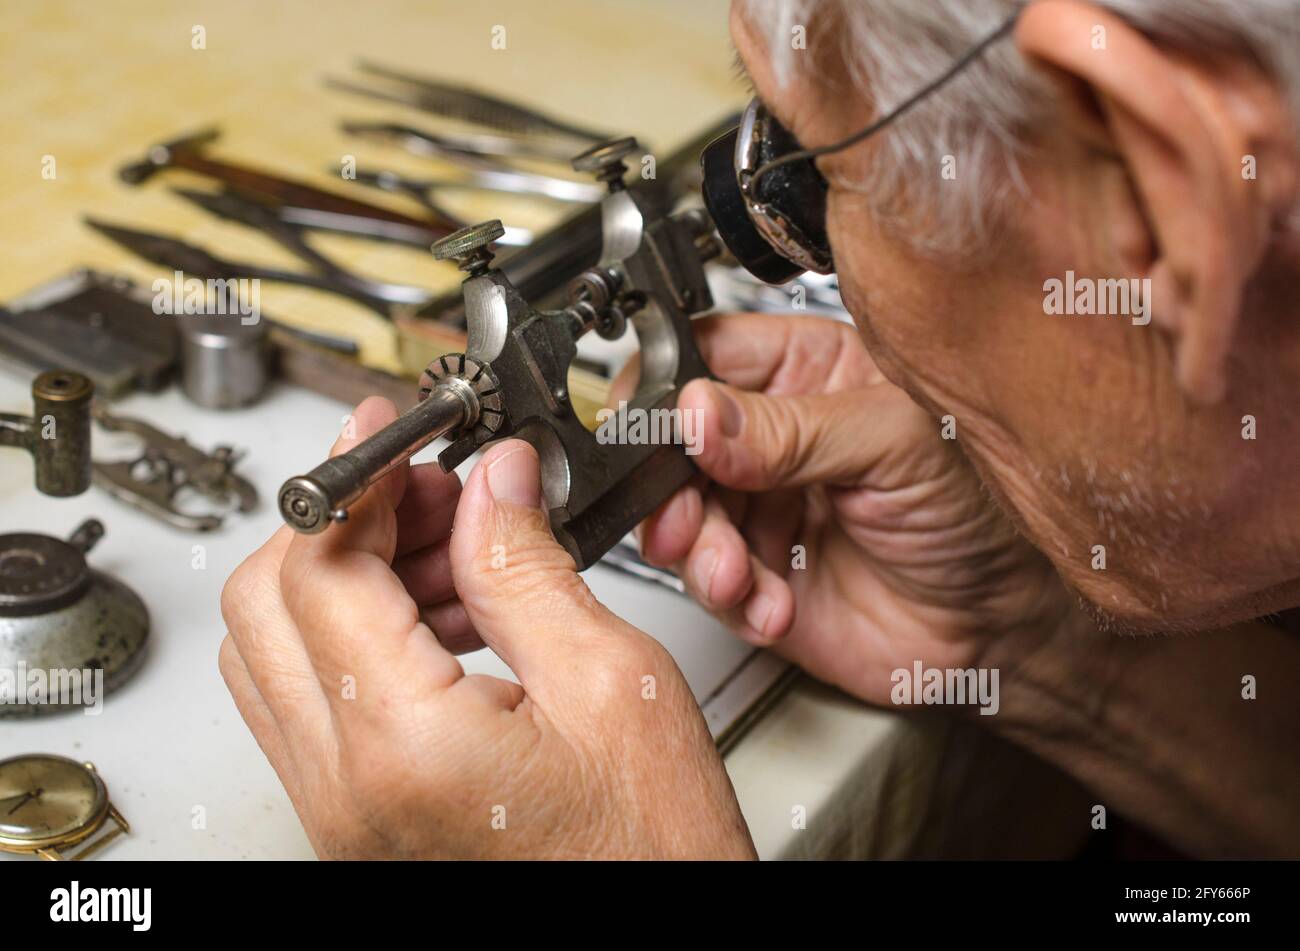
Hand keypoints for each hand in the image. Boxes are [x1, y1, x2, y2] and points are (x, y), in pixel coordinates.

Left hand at [220, 399, 753, 858]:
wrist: (651, 934)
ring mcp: (339, 813)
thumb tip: (493, 483)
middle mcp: (346, 789)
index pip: (320, 569)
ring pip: (273, 654)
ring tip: (453, 555)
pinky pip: (313, 706)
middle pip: (265, 607)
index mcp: (405, 746)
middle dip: (341, 524)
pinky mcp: (355, 823)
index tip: (391, 433)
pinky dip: (358, 639)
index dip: (353, 478)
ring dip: (347, 579)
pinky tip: (446, 618)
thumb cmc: (650, 852)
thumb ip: (528, 567)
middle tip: (427, 494)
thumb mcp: (612, 682)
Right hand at [625, 313, 1067, 704]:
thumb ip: (793, 430)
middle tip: (684, 517)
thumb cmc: (985, 511)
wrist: (1009, 627)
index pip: (707, 357)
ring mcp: (764, 510)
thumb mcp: (895, 444)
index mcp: (809, 375)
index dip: (667, 388)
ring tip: (735, 572)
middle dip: (671, 488)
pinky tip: (772, 603)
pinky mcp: (759, 579)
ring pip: (681, 518)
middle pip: (676, 445)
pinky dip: (731, 599)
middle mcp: (776, 440)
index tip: (652, 426)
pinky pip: (710, 585)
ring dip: (698, 551)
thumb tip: (699, 414)